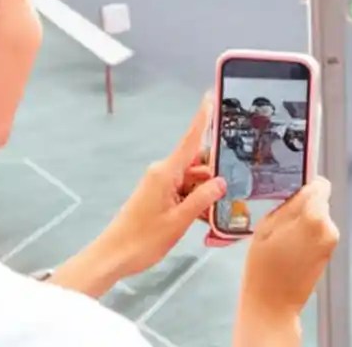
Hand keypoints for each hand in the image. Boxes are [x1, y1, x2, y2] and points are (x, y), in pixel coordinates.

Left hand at [108, 93, 226, 275]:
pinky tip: (207, 217)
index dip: (202, 118)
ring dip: (206, 193)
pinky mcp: (159, 197)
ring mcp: (160, 186)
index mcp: (166, 172)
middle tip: (238, 184)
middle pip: (197, 164)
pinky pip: (184, 192)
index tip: (211, 96)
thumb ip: (203, 199)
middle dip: (216, 173)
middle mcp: (163, 173)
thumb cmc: (143, 239)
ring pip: (193, 181)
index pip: (190, 139)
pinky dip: (196, 201)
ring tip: (224, 209)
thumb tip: (221, 181)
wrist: (113, 256)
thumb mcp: (179, 220)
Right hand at [239, 178, 338, 317]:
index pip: (319, 185)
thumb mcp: (266, 227)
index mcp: (313, 217)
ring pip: (318, 216)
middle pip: (319, 201)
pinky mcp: (329, 251)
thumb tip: (300, 189)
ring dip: (304, 220)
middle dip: (302, 206)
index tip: (290, 194)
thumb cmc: (263, 268)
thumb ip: (287, 204)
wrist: (273, 304)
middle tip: (280, 221)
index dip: (304, 186)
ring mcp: (330, 240)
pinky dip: (307, 234)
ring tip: (282, 238)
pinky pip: (319, 231)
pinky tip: (290, 248)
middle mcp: (328, 226)